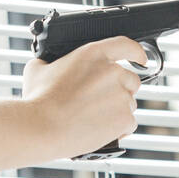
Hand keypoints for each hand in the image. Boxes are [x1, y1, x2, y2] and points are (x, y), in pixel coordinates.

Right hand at [21, 36, 147, 158]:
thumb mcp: (37, 69)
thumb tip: (48, 64)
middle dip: (121, 90)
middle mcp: (112, 72)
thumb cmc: (38, 100)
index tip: (141, 59)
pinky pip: (129, 123)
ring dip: (118, 110)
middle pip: (131, 80)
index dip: (136, 53)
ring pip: (129, 103)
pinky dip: (119, 129)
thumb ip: (50, 62)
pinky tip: (102, 131)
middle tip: (101, 101)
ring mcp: (121, 95)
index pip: (126, 46)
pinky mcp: (124, 118)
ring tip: (94, 118)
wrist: (42, 128)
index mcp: (93, 54)